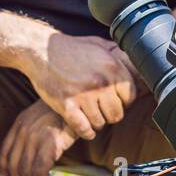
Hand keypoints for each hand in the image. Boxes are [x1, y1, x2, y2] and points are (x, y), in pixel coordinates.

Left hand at [0, 99, 78, 175]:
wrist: (81, 101)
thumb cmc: (66, 111)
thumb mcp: (43, 116)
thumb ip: (33, 132)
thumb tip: (29, 154)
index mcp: (21, 122)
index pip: (5, 150)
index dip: (4, 168)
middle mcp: (24, 130)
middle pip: (14, 164)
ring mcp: (36, 137)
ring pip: (27, 171)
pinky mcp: (50, 144)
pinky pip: (40, 171)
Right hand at [21, 31, 137, 139]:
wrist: (41, 50)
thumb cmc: (70, 48)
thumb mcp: (98, 44)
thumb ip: (117, 54)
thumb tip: (135, 62)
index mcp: (112, 68)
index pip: (131, 97)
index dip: (123, 101)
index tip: (113, 100)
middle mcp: (101, 83)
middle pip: (117, 114)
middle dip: (109, 113)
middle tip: (99, 108)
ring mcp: (84, 96)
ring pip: (101, 123)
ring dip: (95, 122)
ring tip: (88, 113)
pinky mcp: (67, 106)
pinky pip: (84, 129)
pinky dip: (85, 131)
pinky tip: (82, 125)